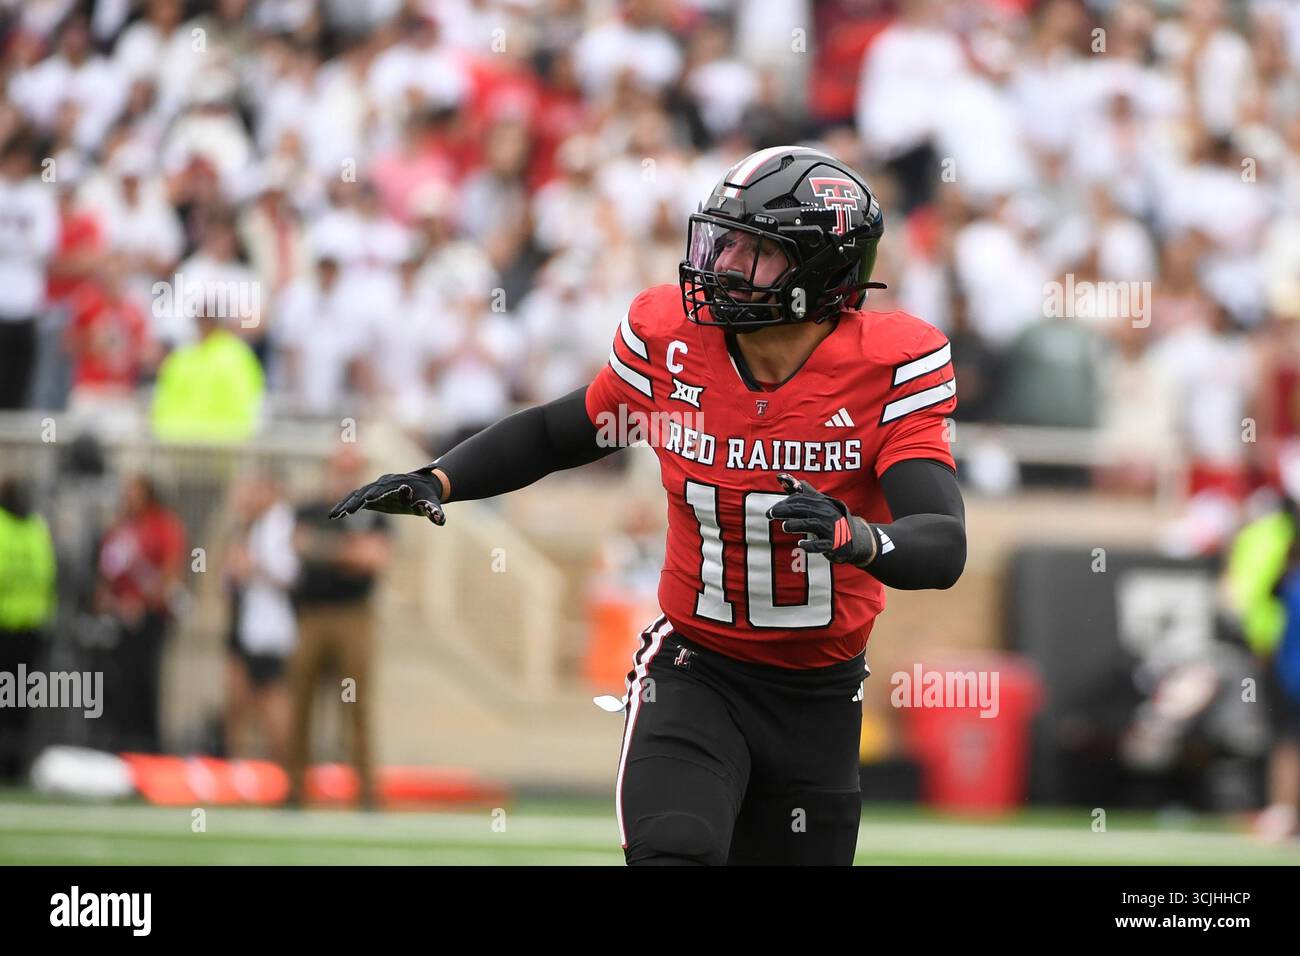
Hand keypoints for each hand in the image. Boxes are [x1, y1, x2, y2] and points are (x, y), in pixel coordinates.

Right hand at [328, 464, 445, 524]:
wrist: (425, 485)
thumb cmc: (428, 495)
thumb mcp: (432, 503)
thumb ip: (434, 511)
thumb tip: (440, 520)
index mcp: (397, 484)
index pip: (384, 489)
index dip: (375, 495)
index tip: (367, 501)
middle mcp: (384, 483)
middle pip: (367, 491)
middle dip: (356, 501)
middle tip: (346, 512)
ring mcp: (376, 487)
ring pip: (357, 494)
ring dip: (346, 504)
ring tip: (334, 515)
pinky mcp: (372, 494)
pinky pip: (356, 498)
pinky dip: (345, 505)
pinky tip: (335, 515)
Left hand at [766, 473, 875, 565]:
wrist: (852, 538)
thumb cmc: (828, 519)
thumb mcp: (816, 504)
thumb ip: (799, 492)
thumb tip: (780, 476)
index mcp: (820, 503)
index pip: (800, 499)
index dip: (783, 503)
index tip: (770, 511)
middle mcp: (826, 513)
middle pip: (804, 509)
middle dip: (785, 511)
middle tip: (770, 515)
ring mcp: (831, 529)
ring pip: (812, 524)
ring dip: (797, 524)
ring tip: (785, 526)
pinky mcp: (833, 544)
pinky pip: (822, 545)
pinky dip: (812, 545)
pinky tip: (801, 544)